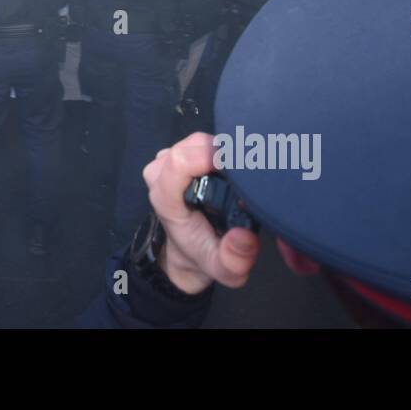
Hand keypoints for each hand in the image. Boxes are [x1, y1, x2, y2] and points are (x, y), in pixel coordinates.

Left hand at [142, 132, 259, 294]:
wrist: (189, 251)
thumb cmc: (204, 255)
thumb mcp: (225, 269)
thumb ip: (234, 258)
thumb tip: (244, 235)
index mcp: (166, 199)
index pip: (180, 161)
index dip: (209, 155)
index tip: (239, 165)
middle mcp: (160, 175)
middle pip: (192, 145)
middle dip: (223, 152)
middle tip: (249, 170)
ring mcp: (165, 162)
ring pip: (196, 140)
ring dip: (221, 150)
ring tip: (242, 170)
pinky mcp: (175, 155)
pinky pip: (198, 142)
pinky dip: (218, 148)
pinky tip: (231, 166)